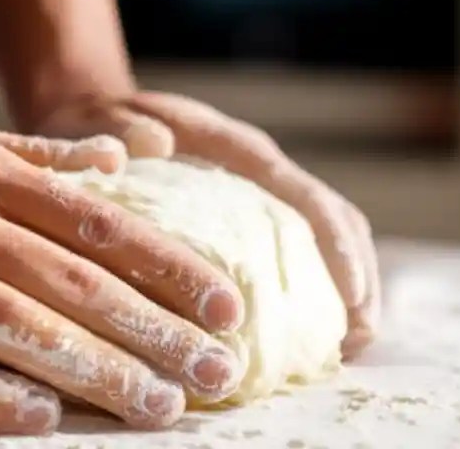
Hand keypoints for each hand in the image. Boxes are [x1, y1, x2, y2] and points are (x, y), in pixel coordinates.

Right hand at [0, 114, 245, 434]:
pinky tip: (42, 421)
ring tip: (157, 406)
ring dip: (95, 371)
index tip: (225, 305)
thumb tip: (119, 159)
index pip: (100, 223)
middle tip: (217, 373)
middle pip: (76, 282)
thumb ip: (36, 155)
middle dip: (157, 331)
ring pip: (17, 326)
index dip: (171, 267)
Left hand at [33, 92, 380, 357]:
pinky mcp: (252, 217)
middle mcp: (263, 171)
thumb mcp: (101, 122)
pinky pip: (300, 250)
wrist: (99, 114)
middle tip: (360, 336)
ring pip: (328, 235)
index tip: (353, 295)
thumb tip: (150, 145)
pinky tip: (311, 335)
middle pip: (336, 218)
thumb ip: (120, 133)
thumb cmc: (101, 124)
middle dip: (358, 275)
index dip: (336, 246)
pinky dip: (316, 289)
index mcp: (238, 150)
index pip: (304, 196)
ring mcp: (262, 194)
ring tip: (348, 345)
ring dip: (347, 286)